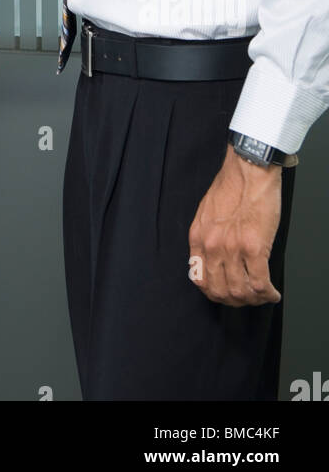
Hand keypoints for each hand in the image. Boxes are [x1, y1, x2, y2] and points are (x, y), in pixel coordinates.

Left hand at [188, 144, 282, 305]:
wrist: (248, 169)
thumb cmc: (232, 186)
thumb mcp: (207, 213)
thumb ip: (208, 237)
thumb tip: (217, 261)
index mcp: (198, 237)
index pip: (200, 279)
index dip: (215, 293)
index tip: (227, 294)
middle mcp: (212, 245)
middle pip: (220, 291)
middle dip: (236, 301)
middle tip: (248, 299)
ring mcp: (232, 248)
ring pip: (240, 291)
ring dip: (254, 300)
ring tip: (262, 296)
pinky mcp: (254, 248)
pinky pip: (259, 283)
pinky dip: (267, 294)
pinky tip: (272, 293)